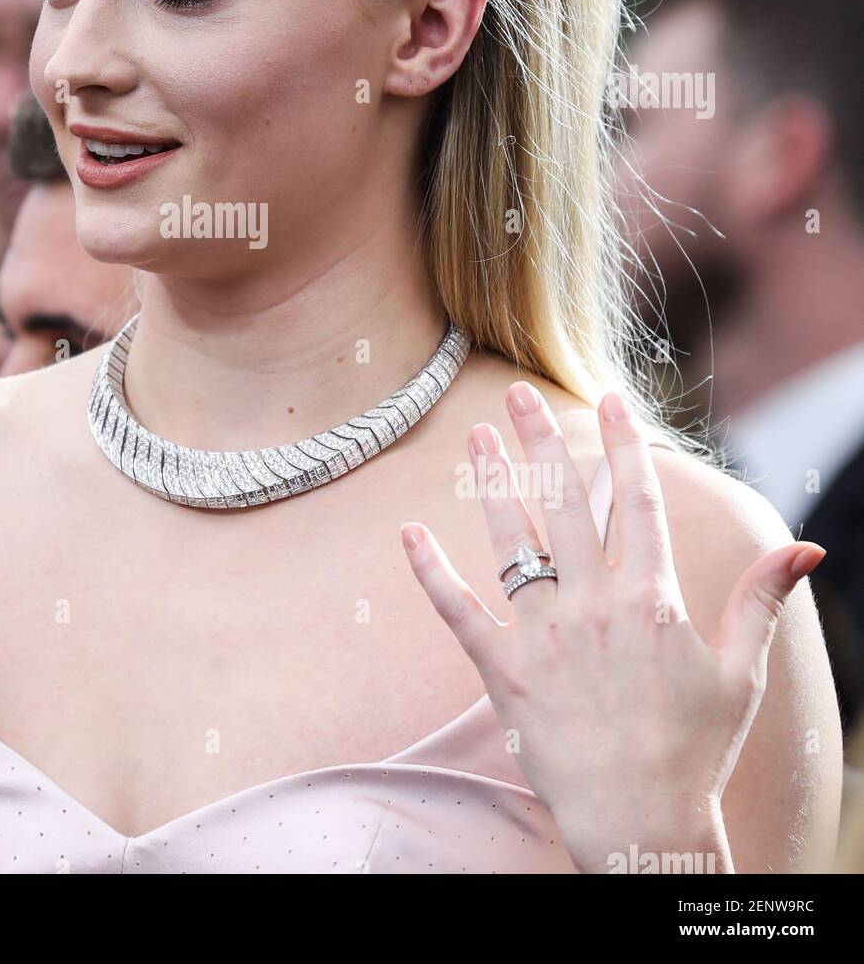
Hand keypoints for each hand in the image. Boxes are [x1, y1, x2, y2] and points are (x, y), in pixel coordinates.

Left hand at [399, 385, 824, 872]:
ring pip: (512, 542)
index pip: (638, 500)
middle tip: (516, 392)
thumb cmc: (695, 748)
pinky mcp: (503, 671)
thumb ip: (760, 600)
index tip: (608, 399)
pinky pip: (459, 611)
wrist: (642, 824)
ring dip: (492, 484)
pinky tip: (409, 533)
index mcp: (652, 600)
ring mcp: (544, 636)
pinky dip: (431, 572)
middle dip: (540, 440)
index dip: (622, 444)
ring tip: (475, 437)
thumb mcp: (739, 671)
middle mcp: (594, 606)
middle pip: (565, 503)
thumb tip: (806, 547)